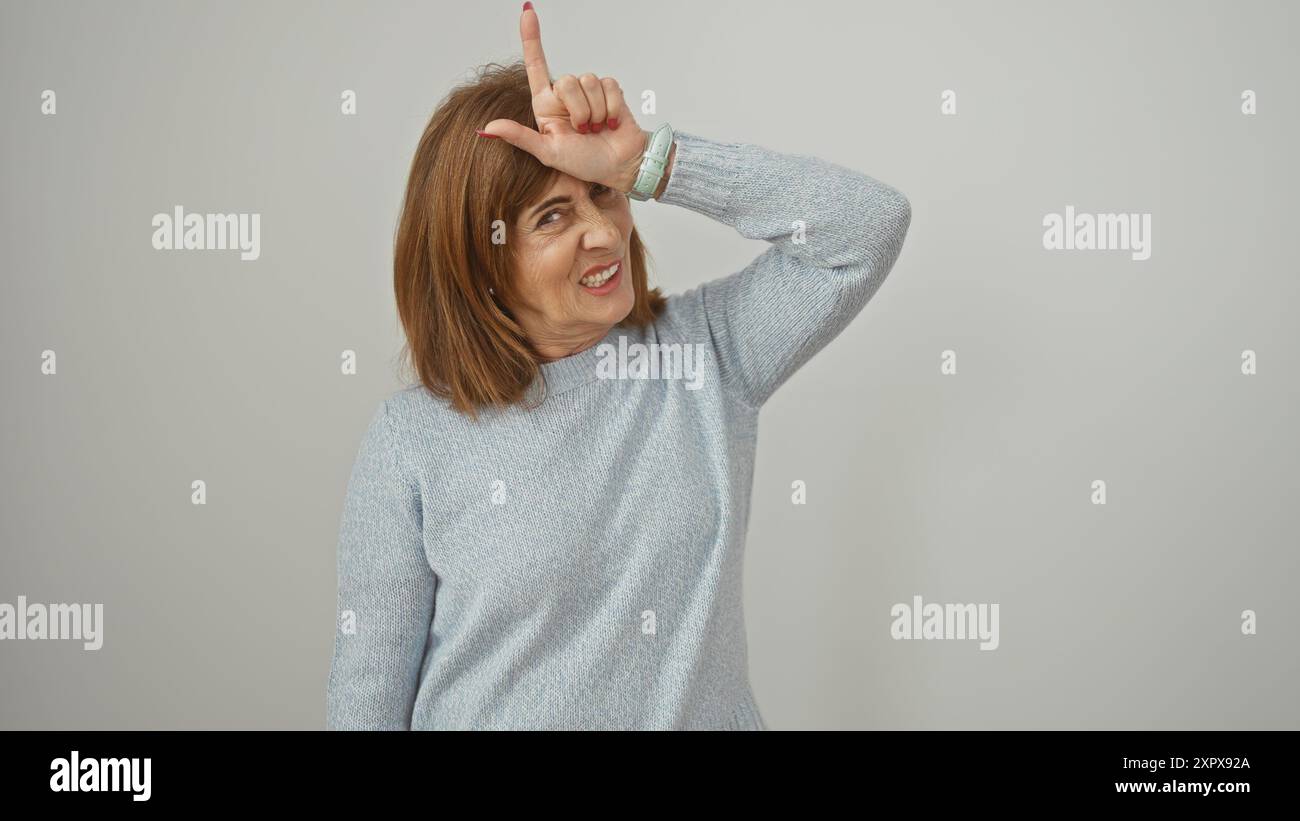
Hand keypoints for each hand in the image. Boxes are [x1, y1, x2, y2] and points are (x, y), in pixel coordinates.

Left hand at [477, 5, 646, 193]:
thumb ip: (520, 138)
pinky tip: (612, 123)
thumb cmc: (584, 164)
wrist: (619, 168)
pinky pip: (609, 85)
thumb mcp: (548, 154)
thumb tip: (488, 128)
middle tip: (584, 131)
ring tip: (597, 129)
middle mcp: (566, 95)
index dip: (531, 38)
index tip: (527, 11)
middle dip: (578, 109)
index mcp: (546, 106)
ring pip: (588, 81)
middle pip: (567, 80)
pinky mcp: (610, 91)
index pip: (536, 66)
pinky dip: (611, 108)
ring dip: (596, 111)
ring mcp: (588, 92)